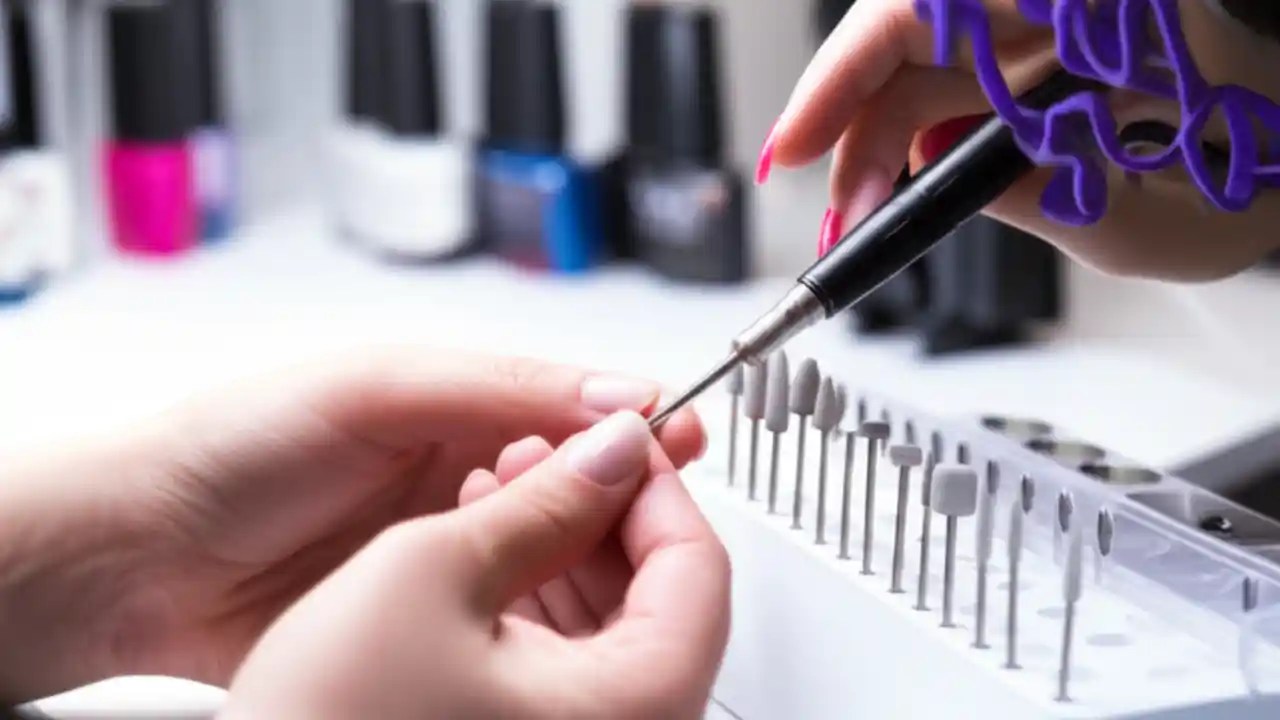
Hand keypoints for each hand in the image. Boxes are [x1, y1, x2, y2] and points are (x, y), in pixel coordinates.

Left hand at [0, 350, 704, 700]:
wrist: (142, 560)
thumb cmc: (238, 451)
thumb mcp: (378, 391)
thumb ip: (498, 389)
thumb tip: (612, 391)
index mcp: (454, 407)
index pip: (571, 407)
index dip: (631, 420)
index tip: (681, 436)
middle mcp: (460, 478)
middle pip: (575, 481)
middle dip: (628, 487)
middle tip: (667, 500)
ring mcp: (448, 551)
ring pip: (552, 548)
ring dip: (594, 549)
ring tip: (627, 554)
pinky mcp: (427, 617)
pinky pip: (511, 611)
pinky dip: (550, 608)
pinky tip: (573, 610)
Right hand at [765, 0, 1279, 279]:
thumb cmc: (1261, 177)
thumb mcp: (1147, 222)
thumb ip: (1035, 202)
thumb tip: (930, 185)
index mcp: (1087, 7)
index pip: (922, 12)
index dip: (842, 74)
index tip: (798, 144)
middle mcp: (1051, 5)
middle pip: (905, 42)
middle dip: (854, 134)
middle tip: (835, 219)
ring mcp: (1037, 30)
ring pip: (916, 76)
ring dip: (878, 155)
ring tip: (863, 228)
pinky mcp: (1027, 63)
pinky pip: (944, 97)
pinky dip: (913, 153)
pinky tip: (903, 199)